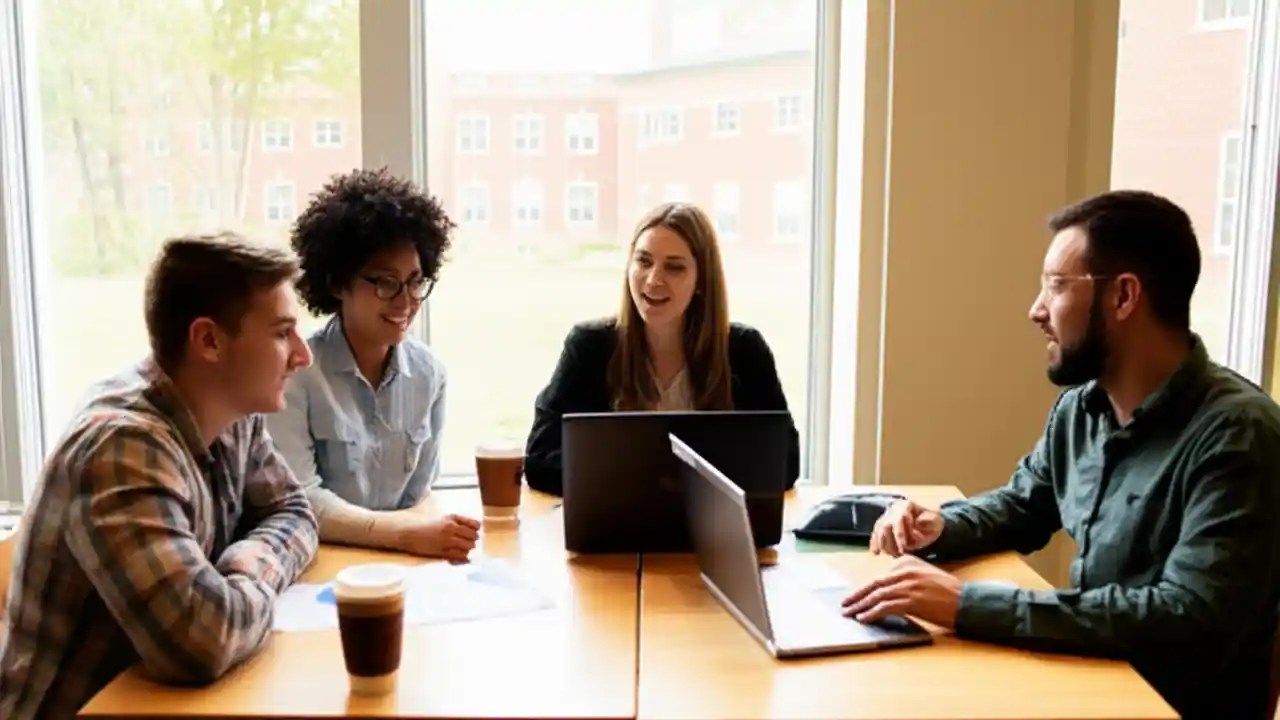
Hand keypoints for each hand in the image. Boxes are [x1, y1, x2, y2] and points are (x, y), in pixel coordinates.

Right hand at [399, 514, 480, 562]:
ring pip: (468, 547)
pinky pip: (459, 556)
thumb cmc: (427, 527)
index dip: (476, 530)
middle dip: (472, 540)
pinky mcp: (442, 551)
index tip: (474, 532)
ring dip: (468, 549)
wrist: (410, 534)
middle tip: (467, 542)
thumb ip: (459, 521)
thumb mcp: (444, 518)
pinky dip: (463, 557)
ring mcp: (447, 540)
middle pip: (473, 537)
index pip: (475, 525)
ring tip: (462, 549)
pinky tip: (460, 556)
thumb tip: (478, 527)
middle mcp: (451, 528)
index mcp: (452, 519)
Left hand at [840, 555, 961, 627]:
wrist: (965, 602)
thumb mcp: (925, 574)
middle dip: (857, 595)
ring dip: (860, 606)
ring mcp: (907, 585)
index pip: (881, 577)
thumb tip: (886, 590)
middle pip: (874, 585)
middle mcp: (905, 571)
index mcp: (907, 562)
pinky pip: (885, 607)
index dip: (865, 588)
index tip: (856, 596)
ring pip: (877, 596)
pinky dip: (872, 613)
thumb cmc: (947, 592)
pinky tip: (864, 618)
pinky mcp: (911, 600)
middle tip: (845, 604)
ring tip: (850, 613)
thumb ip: (906, 576)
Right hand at [870, 500, 943, 555]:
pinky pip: (875, 533)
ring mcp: (886, 517)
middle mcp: (893, 510)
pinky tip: (875, 552)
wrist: (927, 523)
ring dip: (883, 545)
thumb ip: (928, 521)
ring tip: (892, 555)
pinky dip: (874, 543)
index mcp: (906, 506)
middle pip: (885, 525)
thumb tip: (917, 523)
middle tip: (898, 554)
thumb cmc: (932, 523)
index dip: (900, 534)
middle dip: (890, 542)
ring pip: (878, 530)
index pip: (900, 519)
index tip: (903, 548)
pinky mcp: (881, 525)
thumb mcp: (935, 521)